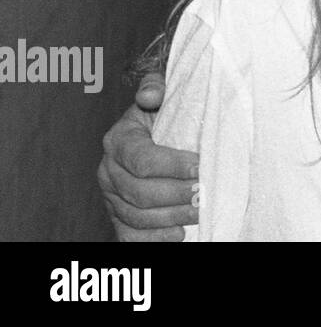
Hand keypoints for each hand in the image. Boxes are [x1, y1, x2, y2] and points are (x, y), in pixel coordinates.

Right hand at [96, 71, 198, 240]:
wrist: (155, 132)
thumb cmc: (163, 114)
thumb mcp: (160, 94)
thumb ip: (156, 88)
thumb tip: (151, 95)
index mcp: (119, 140)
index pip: (142, 159)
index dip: (173, 166)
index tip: (201, 166)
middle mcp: (109, 170)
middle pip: (140, 192)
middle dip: (177, 194)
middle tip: (207, 192)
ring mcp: (111, 197)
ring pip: (138, 216)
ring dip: (173, 217)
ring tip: (201, 211)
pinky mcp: (118, 216)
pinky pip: (131, 236)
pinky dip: (155, 239)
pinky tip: (180, 234)